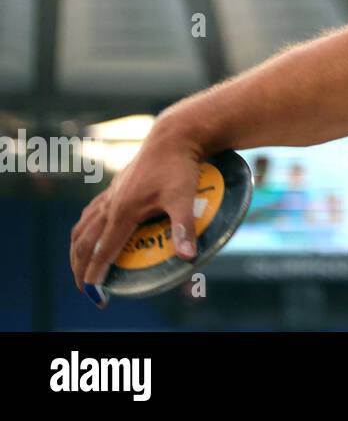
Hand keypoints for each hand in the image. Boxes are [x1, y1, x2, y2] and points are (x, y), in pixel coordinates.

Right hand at [69, 117, 204, 304]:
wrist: (174, 136)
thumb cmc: (179, 166)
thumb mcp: (184, 197)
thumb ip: (184, 227)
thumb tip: (188, 256)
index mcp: (122, 211)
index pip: (103, 250)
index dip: (95, 273)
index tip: (93, 293)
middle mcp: (111, 204)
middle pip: (85, 241)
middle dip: (80, 266)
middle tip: (83, 287)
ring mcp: (112, 193)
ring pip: (84, 226)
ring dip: (78, 248)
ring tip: (79, 264)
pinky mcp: (117, 185)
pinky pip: (92, 211)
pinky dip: (85, 226)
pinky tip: (89, 230)